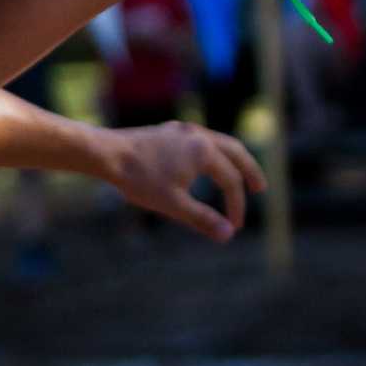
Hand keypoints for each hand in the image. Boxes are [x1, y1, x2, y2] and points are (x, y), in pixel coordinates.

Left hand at [103, 121, 265, 241]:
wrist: (106, 153)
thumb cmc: (139, 179)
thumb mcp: (173, 204)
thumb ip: (203, 219)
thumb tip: (229, 235)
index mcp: (204, 152)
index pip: (231, 181)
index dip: (236, 206)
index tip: (234, 226)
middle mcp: (199, 135)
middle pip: (235, 151)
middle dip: (249, 171)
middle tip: (260, 188)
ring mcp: (184, 130)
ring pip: (218, 142)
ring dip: (232, 159)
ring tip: (237, 175)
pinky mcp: (170, 130)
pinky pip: (201, 140)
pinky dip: (212, 153)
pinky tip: (204, 164)